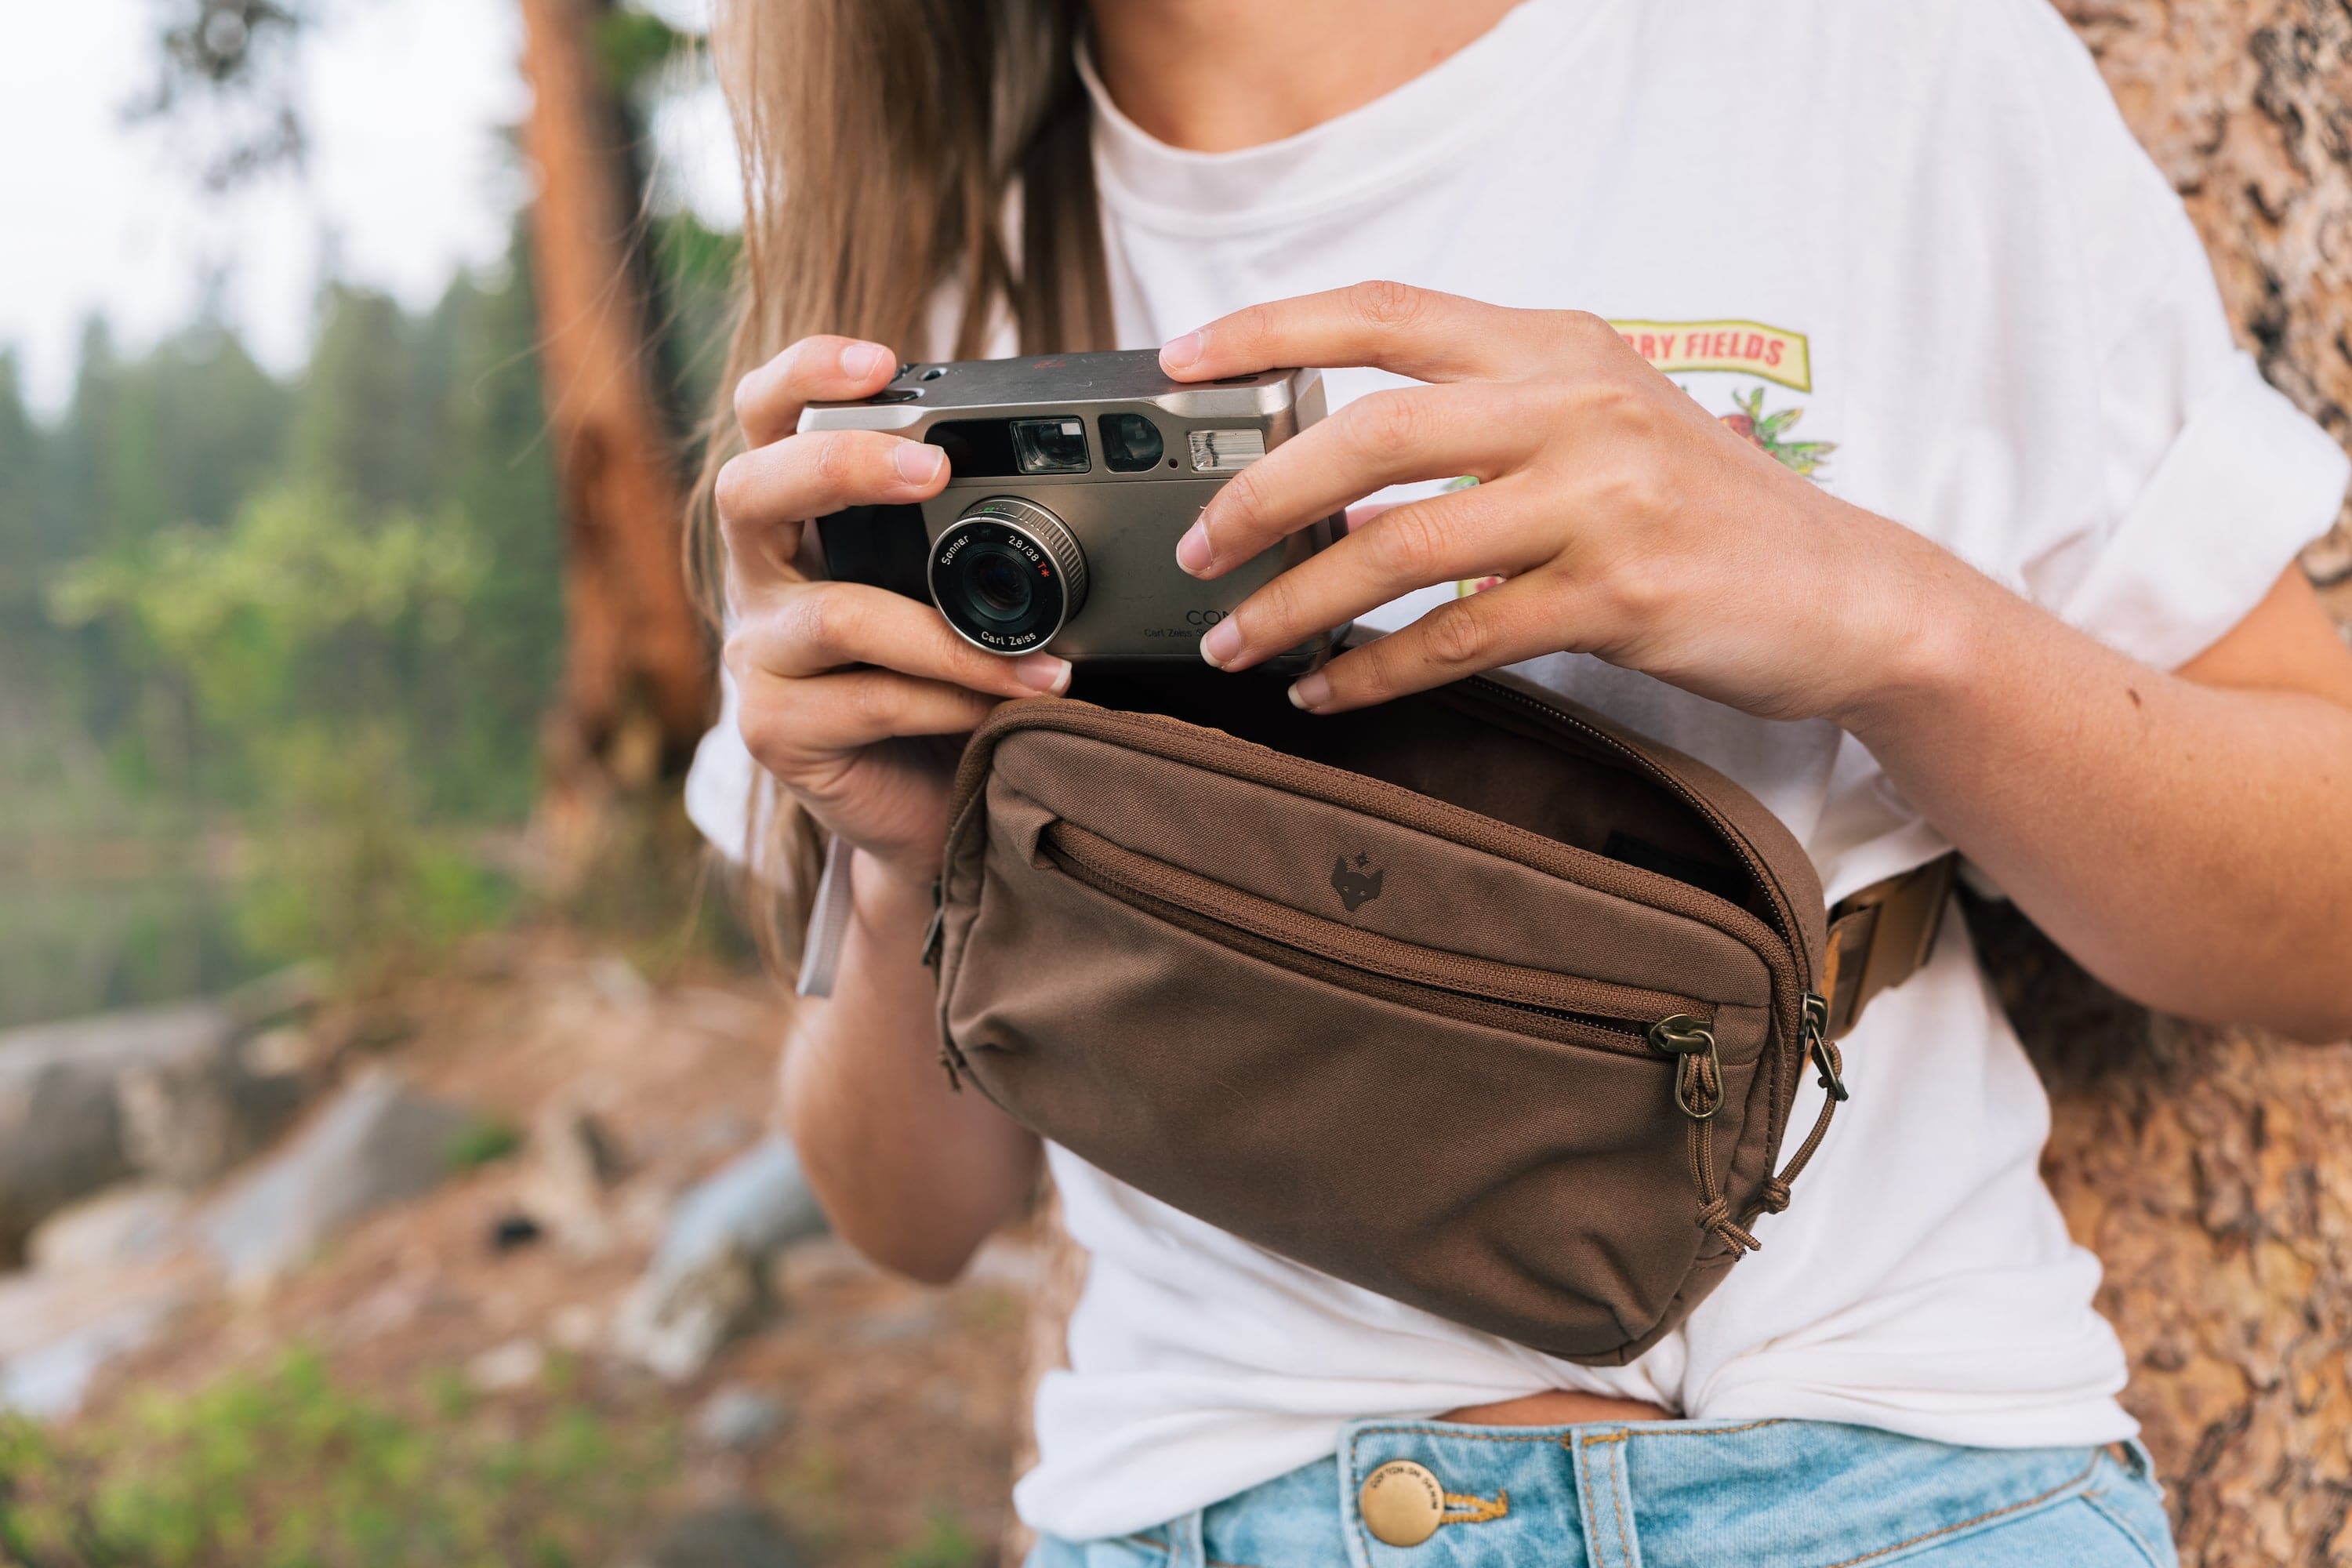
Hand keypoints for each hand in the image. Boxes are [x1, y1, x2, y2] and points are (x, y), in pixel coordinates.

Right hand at [720, 336, 1071, 890]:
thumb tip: (1085, 487)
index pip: (764, 419)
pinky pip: (869, 700)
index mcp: (796, 521)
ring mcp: (757, 657)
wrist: (926, 809)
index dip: (804, 376)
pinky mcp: (775, 731)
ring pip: (834, 617)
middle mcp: (758, 578)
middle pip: (748, 490)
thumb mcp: (953, 593)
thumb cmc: (943, 684)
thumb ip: (970, 536)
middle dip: (841, 466)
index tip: (881, 362)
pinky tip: (1008, 704)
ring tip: (1040, 653)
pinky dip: (952, 699)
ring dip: (947, 632)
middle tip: (933, 470)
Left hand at [1160, 282, 1949, 720]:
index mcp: (1557, 347)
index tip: (1182, 361)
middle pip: (1372, 431)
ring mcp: (1603, 498)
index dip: (1272, 328)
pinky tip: (1331, 693)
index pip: (1389, 310)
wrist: (1847, 594)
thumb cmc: (1706, 514)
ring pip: (1402, 545)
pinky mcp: (1621, 595)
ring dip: (1299, 601)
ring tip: (1237, 639)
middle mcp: (1575, 405)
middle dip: (1261, 493)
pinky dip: (1378, 671)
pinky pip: (1461, 634)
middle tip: (1197, 546)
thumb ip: (1489, 423)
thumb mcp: (1604, 425)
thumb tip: (1336, 477)